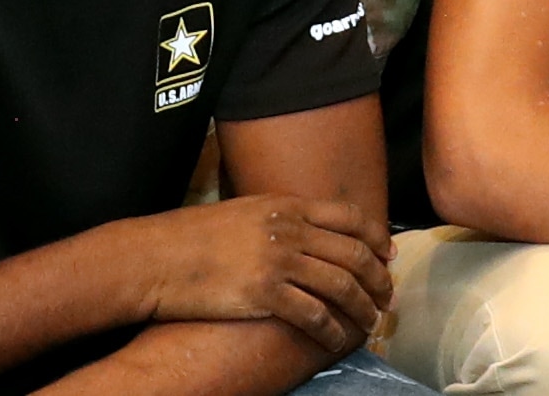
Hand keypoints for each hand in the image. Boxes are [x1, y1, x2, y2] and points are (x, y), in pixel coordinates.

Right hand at [130, 192, 390, 351]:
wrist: (160, 256)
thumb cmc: (195, 236)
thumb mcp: (245, 211)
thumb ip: (280, 218)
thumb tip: (305, 230)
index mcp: (287, 206)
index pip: (349, 217)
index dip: (375, 238)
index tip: (388, 254)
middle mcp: (290, 230)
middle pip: (352, 253)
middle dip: (377, 278)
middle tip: (387, 297)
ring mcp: (278, 261)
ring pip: (340, 285)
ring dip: (361, 308)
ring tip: (370, 323)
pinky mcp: (264, 293)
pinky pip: (312, 314)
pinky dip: (331, 330)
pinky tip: (335, 341)